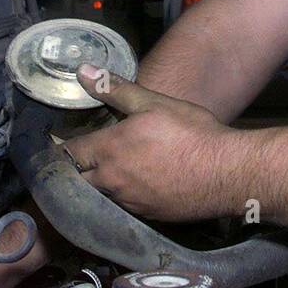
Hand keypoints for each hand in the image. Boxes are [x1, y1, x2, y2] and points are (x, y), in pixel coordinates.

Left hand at [64, 64, 238, 220]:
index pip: (68, 153)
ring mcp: (129, 202)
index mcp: (108, 150)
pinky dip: (122, 197)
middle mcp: (112, 181)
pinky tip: (136, 186)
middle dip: (75, 171)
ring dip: (98, 185)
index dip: (62, 147)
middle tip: (80, 161)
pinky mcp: (147, 216)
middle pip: (77, 181)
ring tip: (109, 173)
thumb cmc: (191, 133)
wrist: (227, 173)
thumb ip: (115, 89)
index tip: (61, 144)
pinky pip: (124, 207)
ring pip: (100, 195)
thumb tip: (83, 72)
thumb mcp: (153, 102)